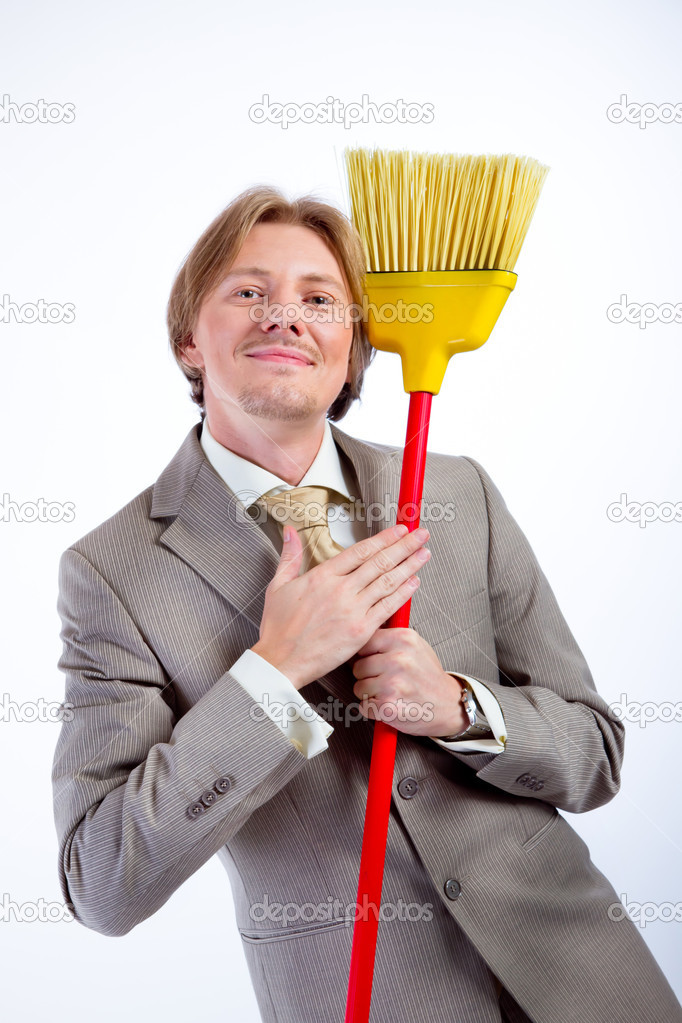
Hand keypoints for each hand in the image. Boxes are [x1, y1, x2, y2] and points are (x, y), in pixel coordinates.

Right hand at [251, 523, 430, 689]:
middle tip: (420, 534)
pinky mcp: (361, 630)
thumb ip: (290, 556)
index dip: (383, 538)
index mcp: (322, 576)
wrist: (280, 661)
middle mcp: (340, 589)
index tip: (398, 530)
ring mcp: (352, 610)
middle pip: (379, 561)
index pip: (361, 550)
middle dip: (404, 545)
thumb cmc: (279, 628)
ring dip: (409, 565)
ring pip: (387, 581)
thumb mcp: (278, 585)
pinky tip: (415, 582)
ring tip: (424, 553)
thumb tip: (289, 531)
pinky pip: (387, 607)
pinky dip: (403, 593)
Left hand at [349, 627, 467, 736]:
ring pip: (359, 687)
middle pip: (358, 666)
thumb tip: (361, 634)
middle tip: (387, 680)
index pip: (364, 642)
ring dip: (370, 694)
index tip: (376, 661)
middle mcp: (399, 659)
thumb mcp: (415, 645)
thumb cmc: (428, 676)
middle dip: (367, 676)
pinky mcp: (388, 706)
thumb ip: (389, 638)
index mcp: (404, 639)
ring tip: (390, 692)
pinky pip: (364, 706)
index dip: (366, 655)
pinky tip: (390, 704)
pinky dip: (373, 709)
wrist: (449, 705)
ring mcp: (393, 683)